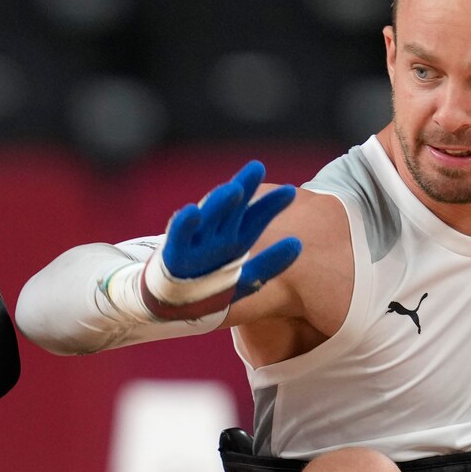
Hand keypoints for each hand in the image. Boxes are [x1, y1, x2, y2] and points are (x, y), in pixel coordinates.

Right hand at [148, 160, 301, 311]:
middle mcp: (215, 236)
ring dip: (219, 203)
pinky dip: (184, 225)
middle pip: (232, 209)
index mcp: (234, 241)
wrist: (172, 304)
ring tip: (233, 189)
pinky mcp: (173, 253)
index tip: (290, 191)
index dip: (270, 205)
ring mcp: (194, 242)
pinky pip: (178, 237)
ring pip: (208, 218)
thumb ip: (269, 264)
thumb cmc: (209, 289)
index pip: (255, 218)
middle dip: (244, 187)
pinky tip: (192, 212)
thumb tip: (298, 243)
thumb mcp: (245, 280)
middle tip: (257, 167)